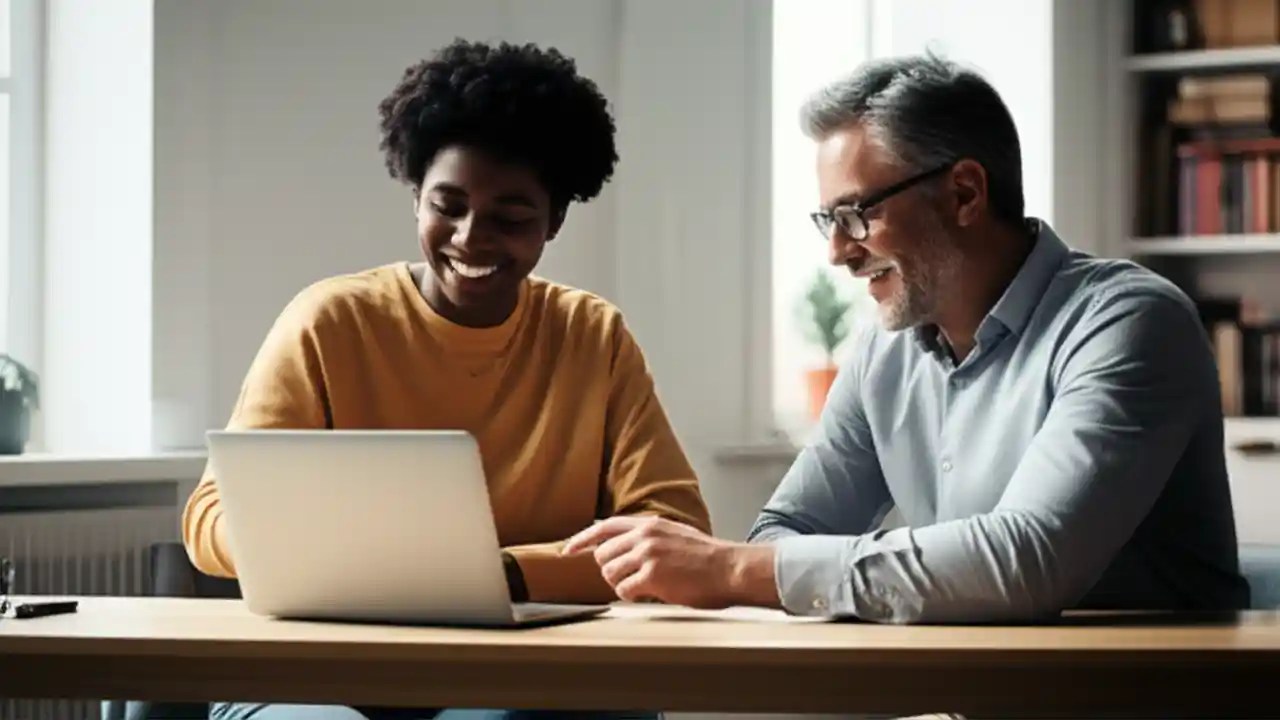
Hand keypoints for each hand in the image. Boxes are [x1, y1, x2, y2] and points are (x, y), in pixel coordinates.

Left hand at [562, 516, 779, 608]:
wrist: (730, 568)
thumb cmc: (707, 557)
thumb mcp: (675, 535)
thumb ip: (649, 537)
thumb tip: (624, 548)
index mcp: (649, 524)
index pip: (604, 526)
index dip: (582, 539)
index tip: (567, 550)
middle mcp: (644, 535)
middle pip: (602, 555)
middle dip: (610, 571)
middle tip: (630, 579)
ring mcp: (647, 554)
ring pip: (609, 573)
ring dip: (621, 584)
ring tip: (642, 587)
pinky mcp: (652, 575)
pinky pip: (624, 590)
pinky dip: (632, 595)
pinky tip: (651, 593)